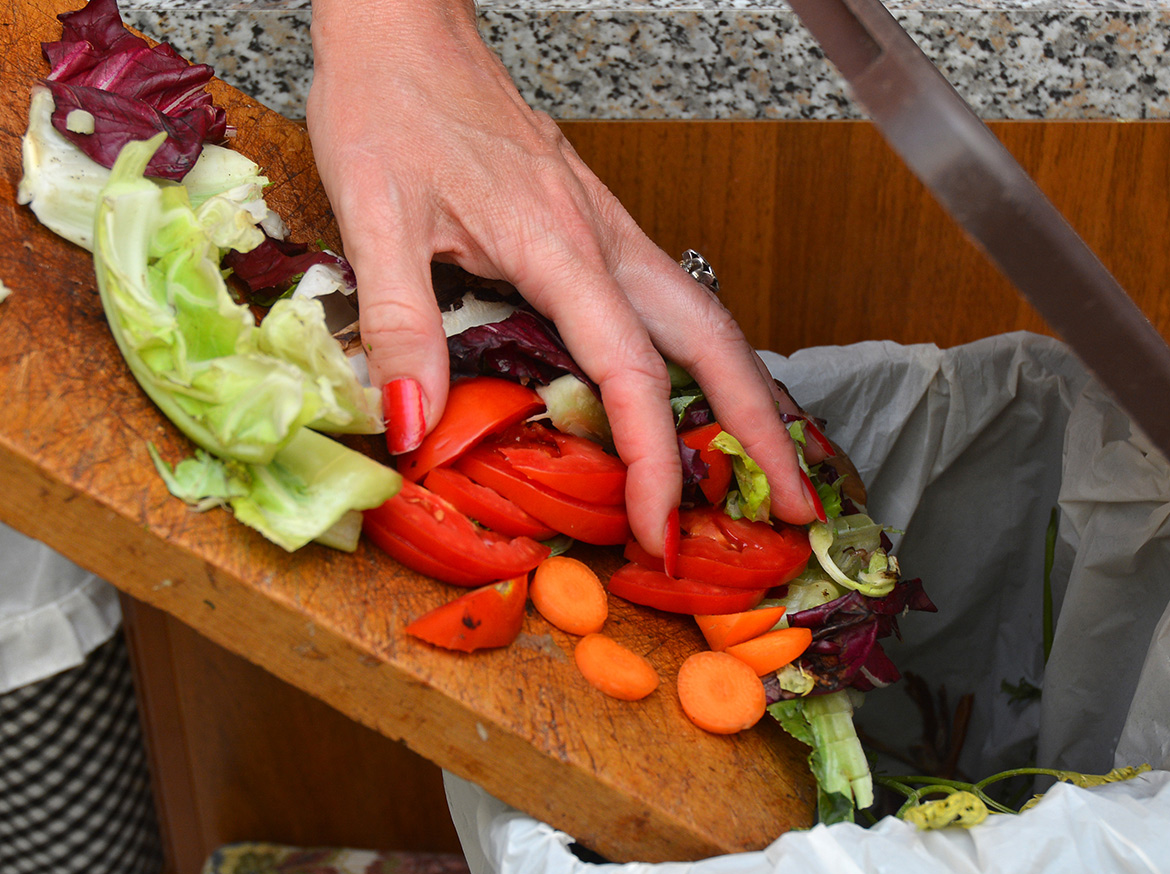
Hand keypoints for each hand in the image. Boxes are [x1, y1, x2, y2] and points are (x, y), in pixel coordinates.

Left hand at [306, 0, 820, 548]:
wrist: (404, 25)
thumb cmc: (391, 101)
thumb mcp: (372, 216)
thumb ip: (398, 324)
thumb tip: (413, 425)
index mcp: (558, 243)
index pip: (629, 371)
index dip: (653, 459)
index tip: (656, 528)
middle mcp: (602, 238)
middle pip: (714, 340)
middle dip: (762, 427)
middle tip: (796, 499)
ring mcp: (606, 229)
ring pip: (703, 317)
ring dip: (743, 391)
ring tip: (767, 460)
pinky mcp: (591, 224)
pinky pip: (666, 300)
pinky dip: (698, 358)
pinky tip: (688, 389)